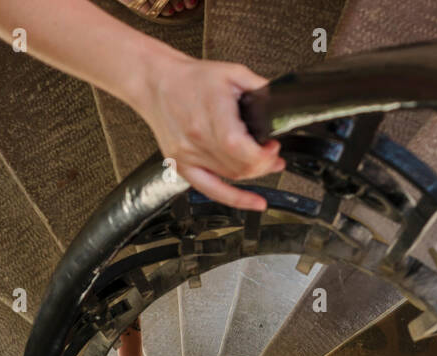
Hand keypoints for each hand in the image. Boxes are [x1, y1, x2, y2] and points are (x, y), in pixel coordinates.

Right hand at [124, 51, 284, 210]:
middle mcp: (196, 139)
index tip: (273, 147)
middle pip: (239, 166)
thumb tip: (280, 104)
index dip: (262, 154)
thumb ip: (259, 88)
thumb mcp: (232, 73)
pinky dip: (234, 199)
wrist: (156, 84)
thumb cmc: (190, 79)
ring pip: (230, 178)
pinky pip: (211, 190)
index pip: (239, 148)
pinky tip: (253, 202)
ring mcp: (187, 155)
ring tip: (264, 163)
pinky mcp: (181, 165)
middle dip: (264, 163)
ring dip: (253, 174)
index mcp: (209, 115)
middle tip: (273, 153)